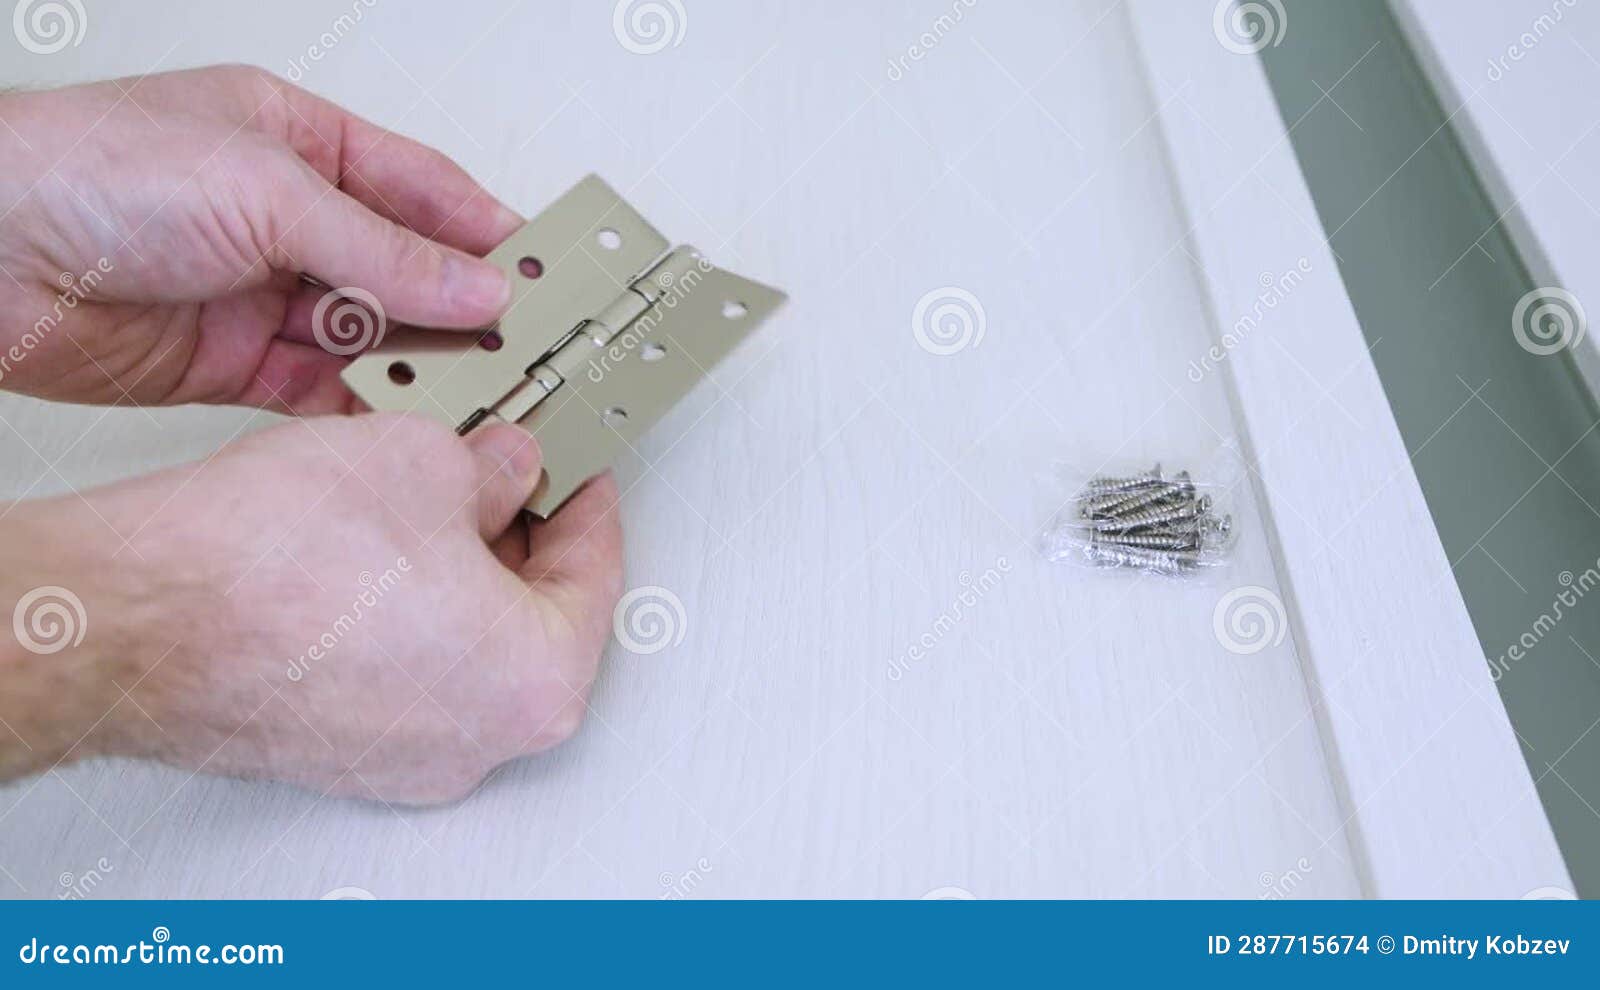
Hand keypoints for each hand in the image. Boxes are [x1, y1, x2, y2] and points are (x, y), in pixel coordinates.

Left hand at [0, 64, 519, 412]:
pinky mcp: (236, 363)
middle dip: (467, 307)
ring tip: (484, 391)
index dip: (488, 231)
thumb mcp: (266, 191)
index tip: (548, 274)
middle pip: (407, 267)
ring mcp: (262, 292)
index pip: (423, 189)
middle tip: (530, 346)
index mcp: (299, 140)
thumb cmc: (85, 173)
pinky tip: (411, 420)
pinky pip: (326, 390)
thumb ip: (383, 248)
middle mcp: (286, 217)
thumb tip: (476, 284)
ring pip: (374, 335)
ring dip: (426, 364)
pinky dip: (370, 409)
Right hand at [0, 415, 622, 803]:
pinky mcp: (338, 755)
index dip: (587, 501)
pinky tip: (370, 552)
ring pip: (465, 649)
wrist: (140, 618)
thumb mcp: (427, 462)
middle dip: (521, 535)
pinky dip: (404, 615)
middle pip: (534, 620)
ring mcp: (404, 760)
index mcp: (535, 683)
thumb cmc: (272, 567)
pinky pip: (402, 674)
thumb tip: (506, 465)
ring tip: (424, 498)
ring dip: (459, 572)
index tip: (578, 472)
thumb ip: (496, 466)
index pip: (597, 577)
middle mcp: (477, 741)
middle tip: (504, 473)